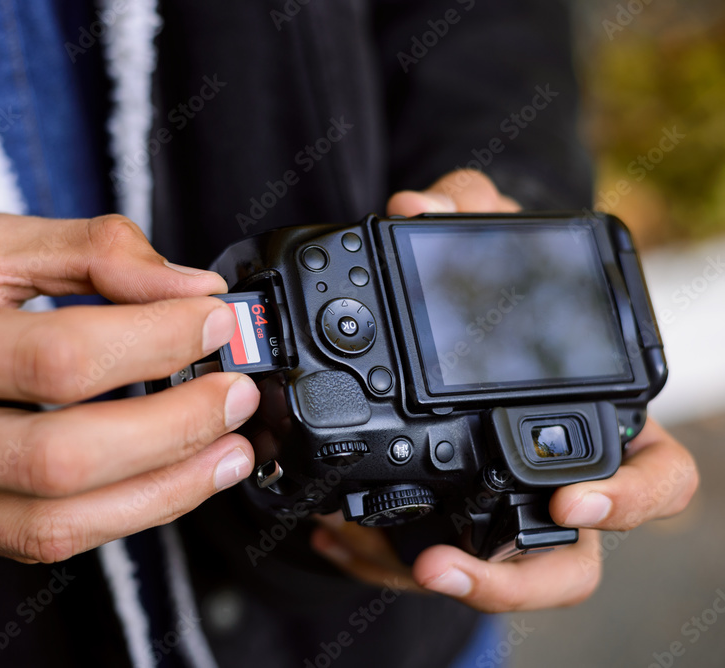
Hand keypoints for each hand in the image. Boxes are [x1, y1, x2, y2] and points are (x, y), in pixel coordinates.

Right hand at [0, 213, 259, 561]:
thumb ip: (90, 253)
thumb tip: (187, 287)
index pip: (51, 355)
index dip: (151, 342)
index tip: (214, 322)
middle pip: (58, 455)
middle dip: (171, 428)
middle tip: (235, 394)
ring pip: (53, 519)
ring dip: (163, 489)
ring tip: (229, 452)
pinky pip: (37, 542)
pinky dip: (121, 516)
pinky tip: (172, 482)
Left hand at [309, 170, 697, 611]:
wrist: (441, 318)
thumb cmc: (487, 290)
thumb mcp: (481, 242)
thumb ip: (466, 209)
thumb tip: (418, 206)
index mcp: (597, 421)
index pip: (653, 476)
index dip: (629, 498)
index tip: (572, 502)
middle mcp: (558, 482)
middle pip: (572, 562)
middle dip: (515, 579)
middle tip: (448, 564)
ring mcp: (499, 511)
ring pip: (494, 578)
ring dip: (433, 577)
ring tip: (377, 555)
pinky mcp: (440, 524)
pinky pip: (420, 558)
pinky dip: (378, 555)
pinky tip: (334, 535)